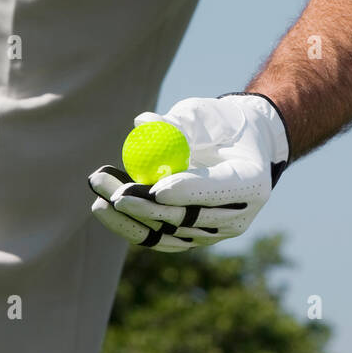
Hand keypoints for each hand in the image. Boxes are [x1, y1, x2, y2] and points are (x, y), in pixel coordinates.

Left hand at [88, 93, 290, 252]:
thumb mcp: (205, 114)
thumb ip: (178, 122)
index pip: (218, 191)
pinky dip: (130, 225)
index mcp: (252, 183)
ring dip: (129, 215)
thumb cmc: (221, 124)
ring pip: (168, 232)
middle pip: (189, 219)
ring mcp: (214, 232)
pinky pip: (159, 238)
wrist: (237, 148)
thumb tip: (143, 124)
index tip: (155, 187)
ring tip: (99, 188)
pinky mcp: (192, 238)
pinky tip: (104, 208)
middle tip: (116, 191)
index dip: (188, 191)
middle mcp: (237, 217)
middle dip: (147, 206)